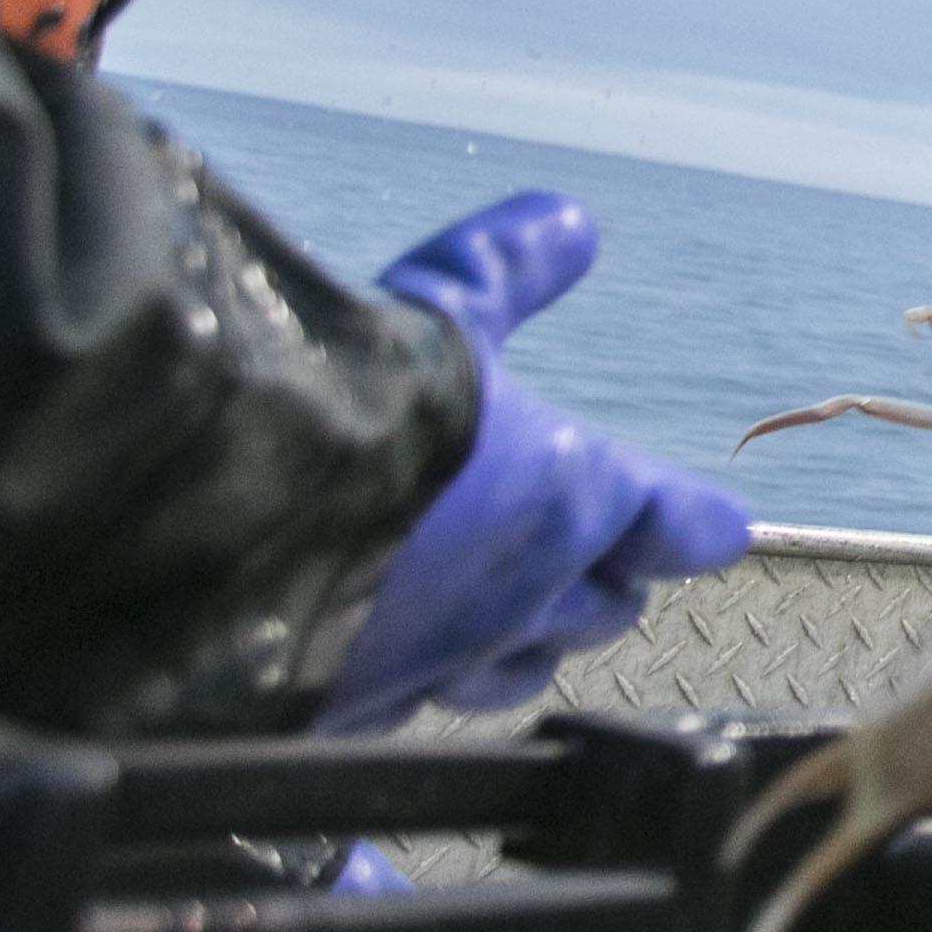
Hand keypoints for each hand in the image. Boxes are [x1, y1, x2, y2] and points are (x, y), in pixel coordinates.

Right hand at [315, 194, 748, 732]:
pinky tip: (405, 695)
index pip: (669, 522)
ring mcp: (442, 664)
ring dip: (529, 644)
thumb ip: (506, 268)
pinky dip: (425, 692)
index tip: (721, 528)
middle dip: (604, 582)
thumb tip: (571, 221)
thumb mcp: (440, 305)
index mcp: (571, 499)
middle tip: (608, 567)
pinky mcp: (357, 710)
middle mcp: (523, 597)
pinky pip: (420, 706)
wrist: (210, 521)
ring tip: (522, 624)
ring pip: (518, 670)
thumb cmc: (350, 402)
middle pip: (599, 608)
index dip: (695, 522)